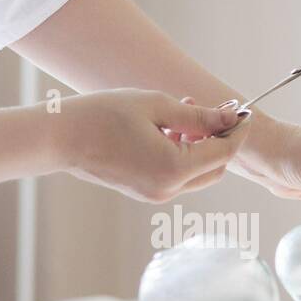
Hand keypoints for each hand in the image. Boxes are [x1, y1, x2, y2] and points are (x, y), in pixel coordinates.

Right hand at [55, 89, 247, 201]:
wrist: (60, 137)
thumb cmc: (103, 115)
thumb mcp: (156, 106)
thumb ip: (198, 117)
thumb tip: (230, 120)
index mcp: (174, 169)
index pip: (224, 153)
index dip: (237, 130)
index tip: (240, 109)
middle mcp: (168, 189)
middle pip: (215, 168)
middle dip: (220, 140)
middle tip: (213, 110)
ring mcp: (156, 194)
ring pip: (196, 172)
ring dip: (199, 144)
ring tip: (182, 110)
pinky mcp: (145, 191)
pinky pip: (176, 174)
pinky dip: (181, 152)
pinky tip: (167, 126)